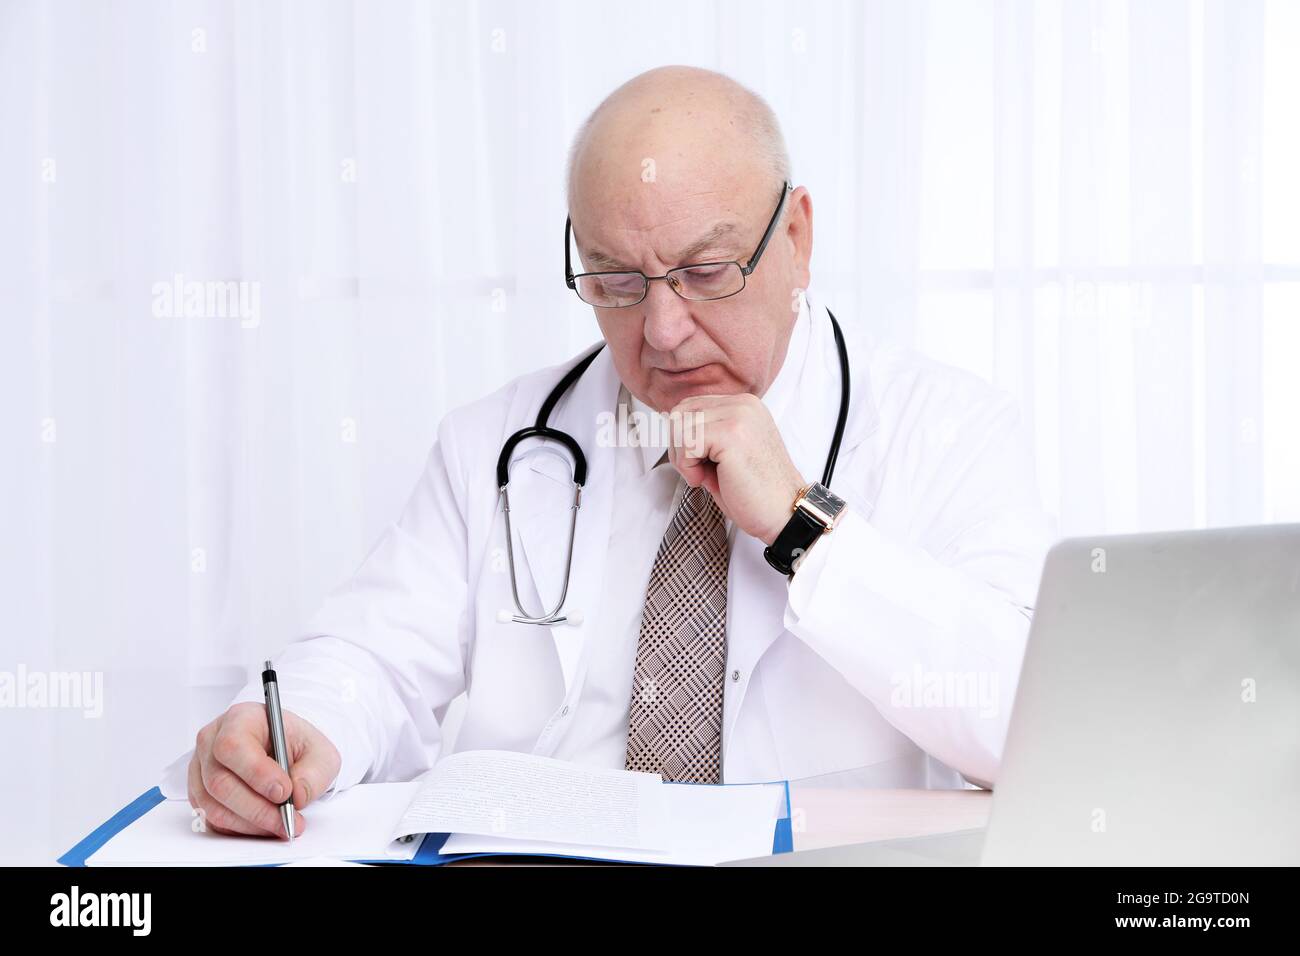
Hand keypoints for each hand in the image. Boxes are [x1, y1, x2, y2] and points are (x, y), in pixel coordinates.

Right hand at [188, 702, 340, 838]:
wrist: (286, 751)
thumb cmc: (297, 745)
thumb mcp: (320, 752)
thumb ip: (314, 772)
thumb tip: (298, 795)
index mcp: (241, 718)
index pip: (233, 745)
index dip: (256, 773)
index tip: (284, 792)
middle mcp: (212, 741)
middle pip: (220, 782)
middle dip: (257, 808)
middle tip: (287, 819)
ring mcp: (201, 768)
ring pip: (214, 806)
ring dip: (250, 823)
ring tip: (282, 824)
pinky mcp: (200, 793)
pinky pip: (212, 819)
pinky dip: (241, 828)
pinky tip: (265, 825)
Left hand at [667, 393, 804, 544]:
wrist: (785, 514)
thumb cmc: (754, 492)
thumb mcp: (725, 453)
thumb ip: (704, 434)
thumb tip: (671, 426)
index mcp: (743, 405)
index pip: (689, 406)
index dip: (682, 439)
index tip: (697, 464)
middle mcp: (743, 403)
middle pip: (680, 412)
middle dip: (678, 447)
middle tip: (696, 472)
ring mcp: (739, 415)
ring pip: (679, 425)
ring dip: (682, 458)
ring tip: (702, 476)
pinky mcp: (732, 433)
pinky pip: (686, 442)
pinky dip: (687, 466)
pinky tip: (704, 480)